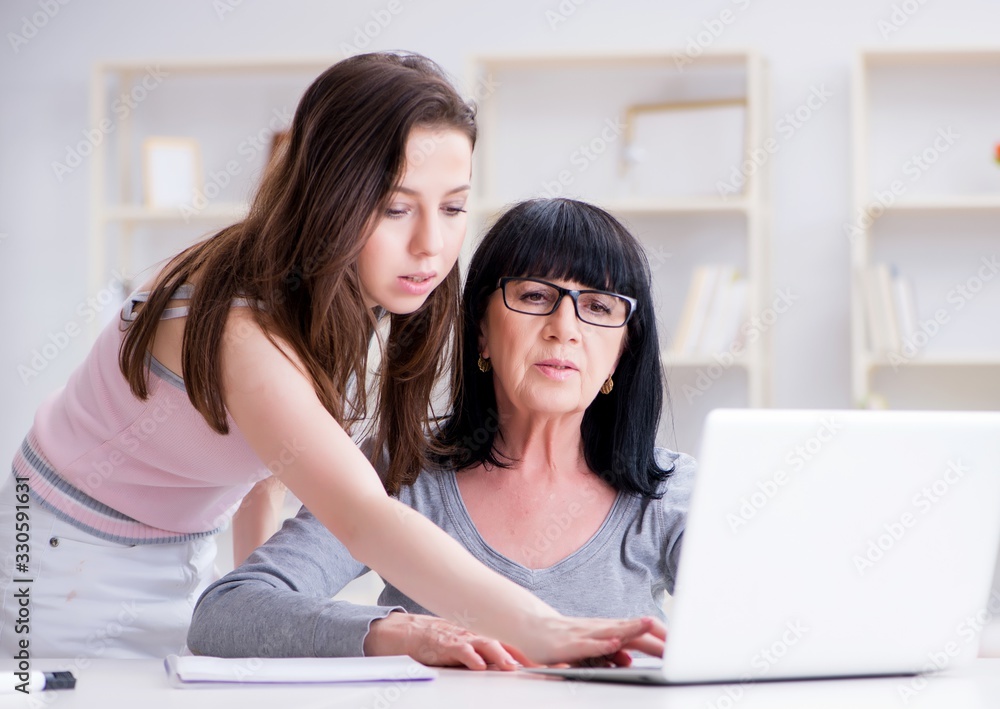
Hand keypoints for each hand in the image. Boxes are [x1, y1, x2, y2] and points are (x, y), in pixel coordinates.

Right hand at [364, 612, 527, 670]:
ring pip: (485, 644)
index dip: (534, 655)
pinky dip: (469, 656)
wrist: (408, 632)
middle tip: (543, 666)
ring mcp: (460, 638)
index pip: (514, 645)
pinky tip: (478, 665)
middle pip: (506, 643)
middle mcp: (475, 635)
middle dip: (526, 655)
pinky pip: (458, 649)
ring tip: (512, 666)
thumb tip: (515, 666)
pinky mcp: (443, 644)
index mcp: (484, 637)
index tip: (555, 664)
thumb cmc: (439, 642)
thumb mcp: (468, 648)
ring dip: (500, 655)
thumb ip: (488, 655)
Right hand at [515, 615, 666, 665]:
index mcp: (609, 631)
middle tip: (678, 642)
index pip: (640, 633)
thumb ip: (609, 653)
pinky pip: (588, 645)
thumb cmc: (563, 638)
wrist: (532, 627)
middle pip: (632, 631)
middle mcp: (601, 629)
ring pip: (612, 631)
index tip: (683, 646)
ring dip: (631, 629)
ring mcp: (586, 634)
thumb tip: (628, 660)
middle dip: (654, 637)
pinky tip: (615, 644)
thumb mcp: (591, 649)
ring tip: (649, 626)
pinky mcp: (569, 644)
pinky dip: (602, 644)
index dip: (660, 638)